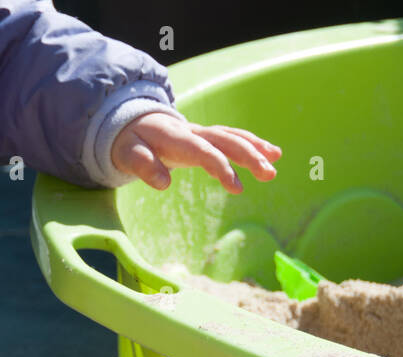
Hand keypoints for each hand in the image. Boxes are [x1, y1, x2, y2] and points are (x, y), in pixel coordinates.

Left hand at [111, 113, 279, 193]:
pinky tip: (270, 156)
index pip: (202, 152)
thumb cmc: (129, 142)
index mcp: (175, 138)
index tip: (237, 188)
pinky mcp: (205, 137)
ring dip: (255, 148)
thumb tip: (163, 184)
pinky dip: (252, 144)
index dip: (221, 168)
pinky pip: (231, 137)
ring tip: (276, 162)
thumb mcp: (126, 154)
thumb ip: (143, 167)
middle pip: (224, 140)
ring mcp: (201, 132)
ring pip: (232, 136)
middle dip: (248, 156)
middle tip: (269, 174)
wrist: (130, 123)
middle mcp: (193, 132)